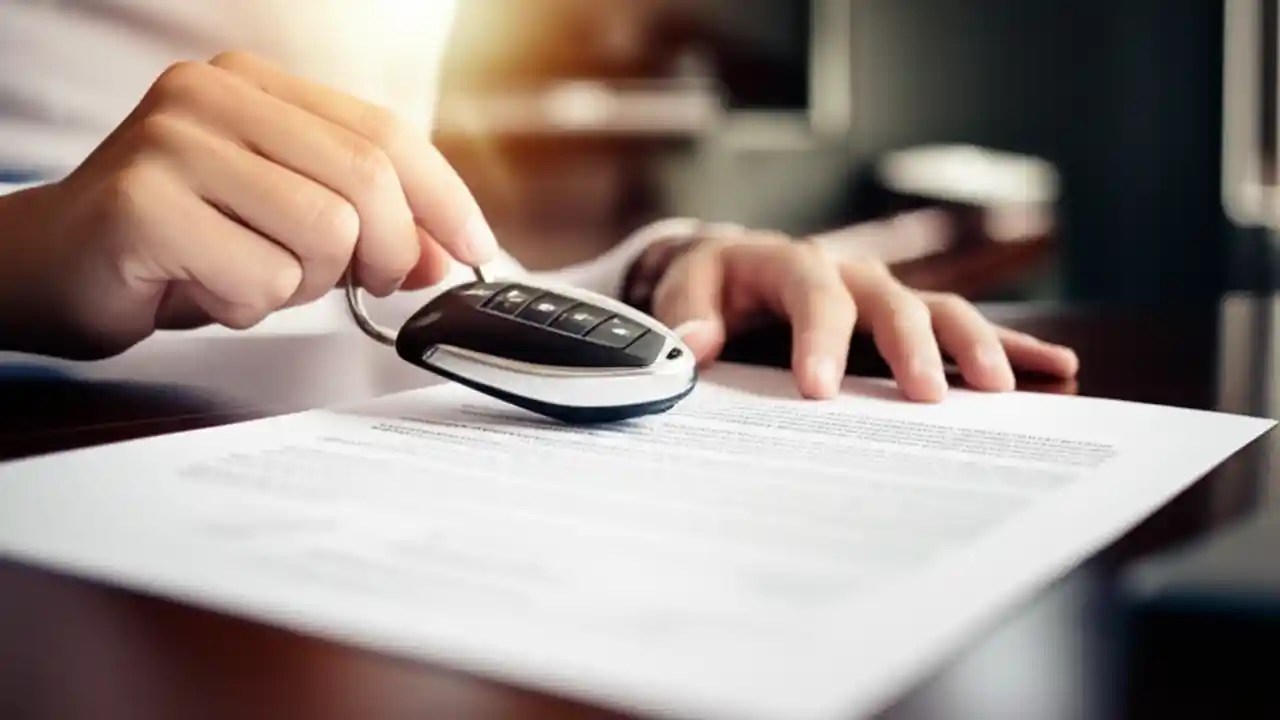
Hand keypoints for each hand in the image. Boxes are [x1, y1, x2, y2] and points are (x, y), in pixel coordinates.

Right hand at [0, 51, 495, 358]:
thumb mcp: (285, 223)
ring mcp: (173, 142)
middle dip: (388, 252)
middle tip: (366, 282)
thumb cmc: (175, 245)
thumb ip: (366, 225)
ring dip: (304, 283)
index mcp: (255, 83)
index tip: (475, 248)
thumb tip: (447, 253)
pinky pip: (260, 279)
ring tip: (250, 275)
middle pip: (368, 181)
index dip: (445, 198)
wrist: (49, 269)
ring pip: (325, 232)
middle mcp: (213, 95)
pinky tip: (203, 288)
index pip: (387, 133)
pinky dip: (248, 306)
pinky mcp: (142, 202)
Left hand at [646, 230, 1078, 400]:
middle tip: (925, 396)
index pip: (813, 294)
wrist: (738, 270)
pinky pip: (967, 327)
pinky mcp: (910, 320)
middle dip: (910, 346)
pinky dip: (1010, 345)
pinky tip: (1054, 367)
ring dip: (972, 345)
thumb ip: (688, 314)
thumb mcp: (690, 288)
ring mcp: (887, 296)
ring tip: (997, 388)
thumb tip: (696, 346)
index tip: (818, 391)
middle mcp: (852, 274)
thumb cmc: (716, 284)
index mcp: (794, 263)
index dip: (819, 340)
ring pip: (939, 311)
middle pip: (891, 302)